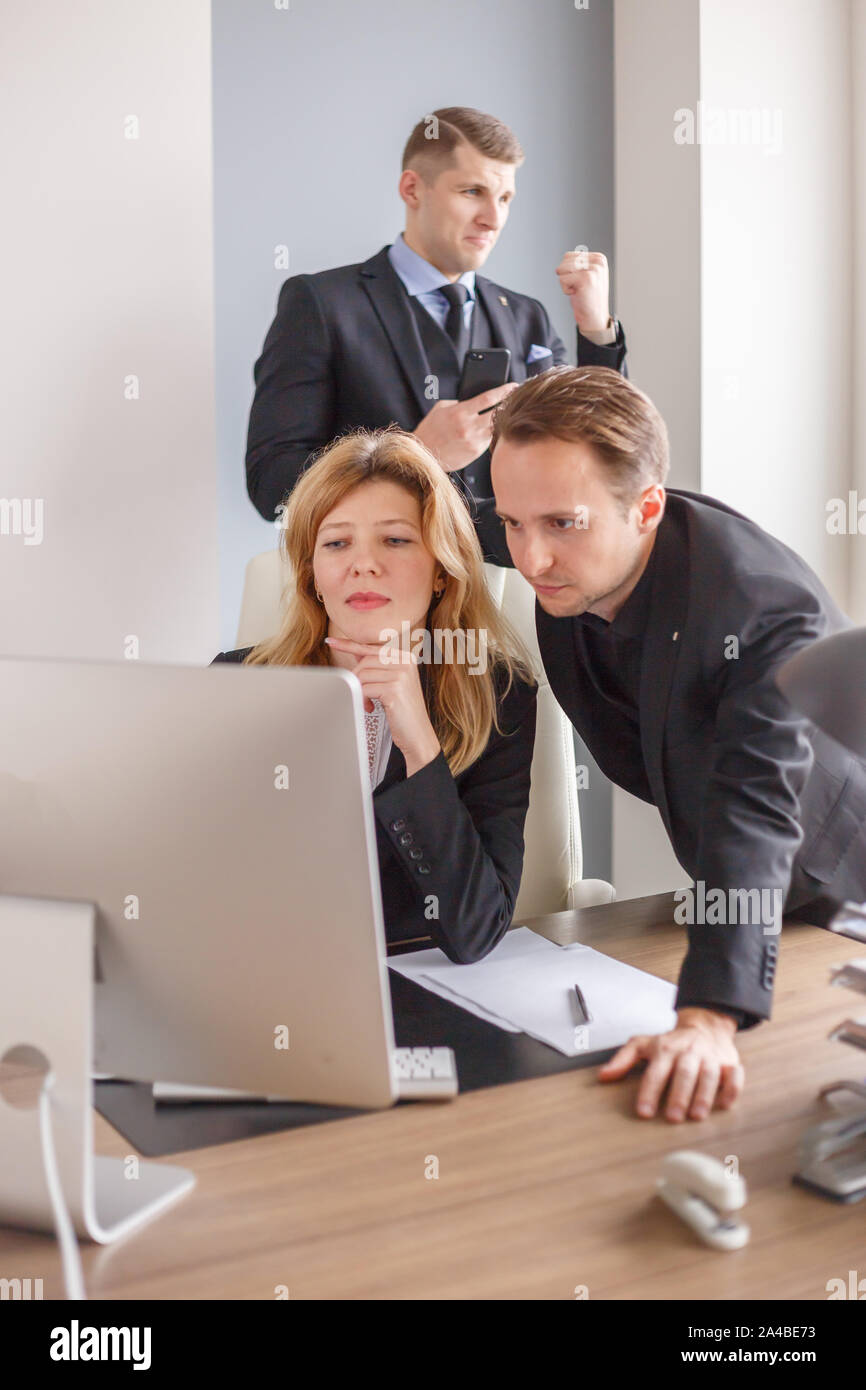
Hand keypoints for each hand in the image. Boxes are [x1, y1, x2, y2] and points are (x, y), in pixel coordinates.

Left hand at [324, 636, 440, 776]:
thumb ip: (377, 666)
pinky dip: (362, 700)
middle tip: (361, 695)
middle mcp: (406, 662)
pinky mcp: (394, 690)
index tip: (331, 641)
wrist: (418, 734)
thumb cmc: (403, 711)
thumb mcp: (393, 683)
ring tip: (368, 703)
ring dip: (359, 691)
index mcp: (406, 657)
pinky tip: (371, 708)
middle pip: (365, 661)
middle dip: (356, 678)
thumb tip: (355, 651)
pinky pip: (365, 688)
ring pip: (362, 675)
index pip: (372, 647)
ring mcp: (401, 675)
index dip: (349, 644)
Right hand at [413, 383, 518, 472]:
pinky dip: (493, 432)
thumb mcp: (442, 408)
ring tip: (507, 413)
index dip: (504, 390)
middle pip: (498, 413)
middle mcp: (468, 427)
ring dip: (502, 420)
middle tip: (515, 399)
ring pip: (496, 427)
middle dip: (509, 404)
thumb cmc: (431, 428)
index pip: (489, 398)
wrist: (424, 453)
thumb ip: (461, 403)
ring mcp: (473, 441)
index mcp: (460, 412)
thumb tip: (480, 400)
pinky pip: (490, 440)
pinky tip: (494, 427)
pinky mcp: (475, 452)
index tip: (514, 386)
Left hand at [555, 247, 610, 333]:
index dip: (568, 271)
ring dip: (566, 283)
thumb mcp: (586, 275)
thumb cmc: (587, 298)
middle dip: (566, 276)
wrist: (594, 317)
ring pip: (562, 269)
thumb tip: (566, 258)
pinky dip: (566, 290)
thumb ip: (579, 264)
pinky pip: (562, 279)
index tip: (580, 282)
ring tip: (578, 290)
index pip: (568, 255)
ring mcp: (593, 269)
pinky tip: (577, 294)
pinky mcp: (586, 278)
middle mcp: (598, 262)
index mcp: (599, 259)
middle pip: (564, 261)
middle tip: (579, 287)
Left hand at [597, 1007, 743, 1120]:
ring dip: (704, 1095)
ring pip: (709, 1075)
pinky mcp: (729, 1063)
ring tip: (696, 1115)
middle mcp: (688, 1053)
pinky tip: (725, 1103)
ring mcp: (710, 1057)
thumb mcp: (643, 1044)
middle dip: (679, 1095)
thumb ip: (623, 1060)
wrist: (704, 1025)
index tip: (644, 1111)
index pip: (656, 1071)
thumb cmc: (671, 1042)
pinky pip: (735, 1075)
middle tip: (672, 1117)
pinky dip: (732, 1088)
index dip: (649, 1091)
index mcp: (665, 1049)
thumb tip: (603, 1076)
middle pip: (684, 1073)